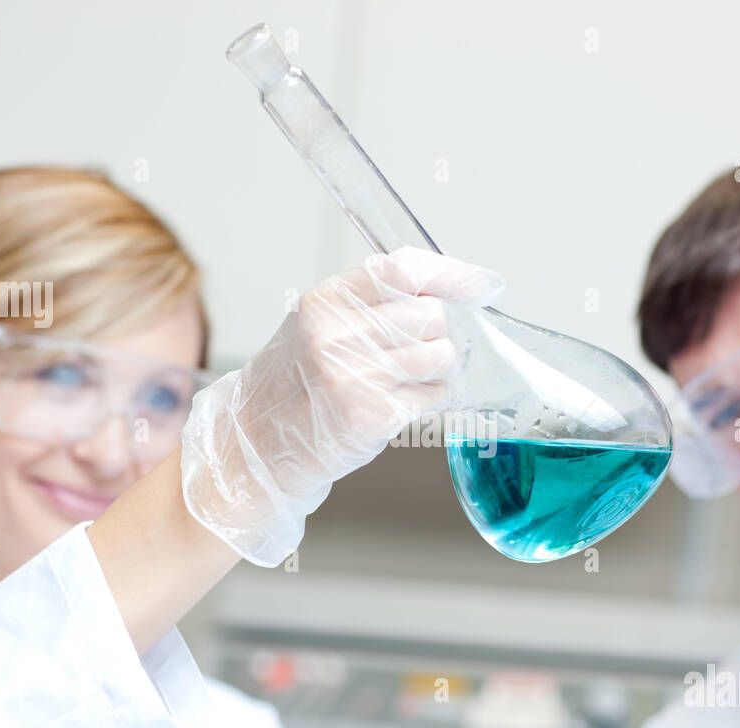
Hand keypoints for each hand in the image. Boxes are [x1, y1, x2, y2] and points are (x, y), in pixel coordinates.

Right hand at [180, 247, 504, 565]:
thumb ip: (370, 303)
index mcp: (326, 302)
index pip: (403, 270)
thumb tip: (445, 289)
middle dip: (432, 336)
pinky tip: (395, 406)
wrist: (256, 446)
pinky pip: (433, 397)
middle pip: (431, 315)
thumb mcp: (317, 327)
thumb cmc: (293, 385)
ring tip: (401, 381)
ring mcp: (357, 376)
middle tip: (407, 355)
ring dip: (434, 371)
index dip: (452, 274)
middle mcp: (338, 335)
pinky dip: (425, 401)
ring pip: (441, 356)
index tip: (483, 286)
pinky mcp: (374, 415)